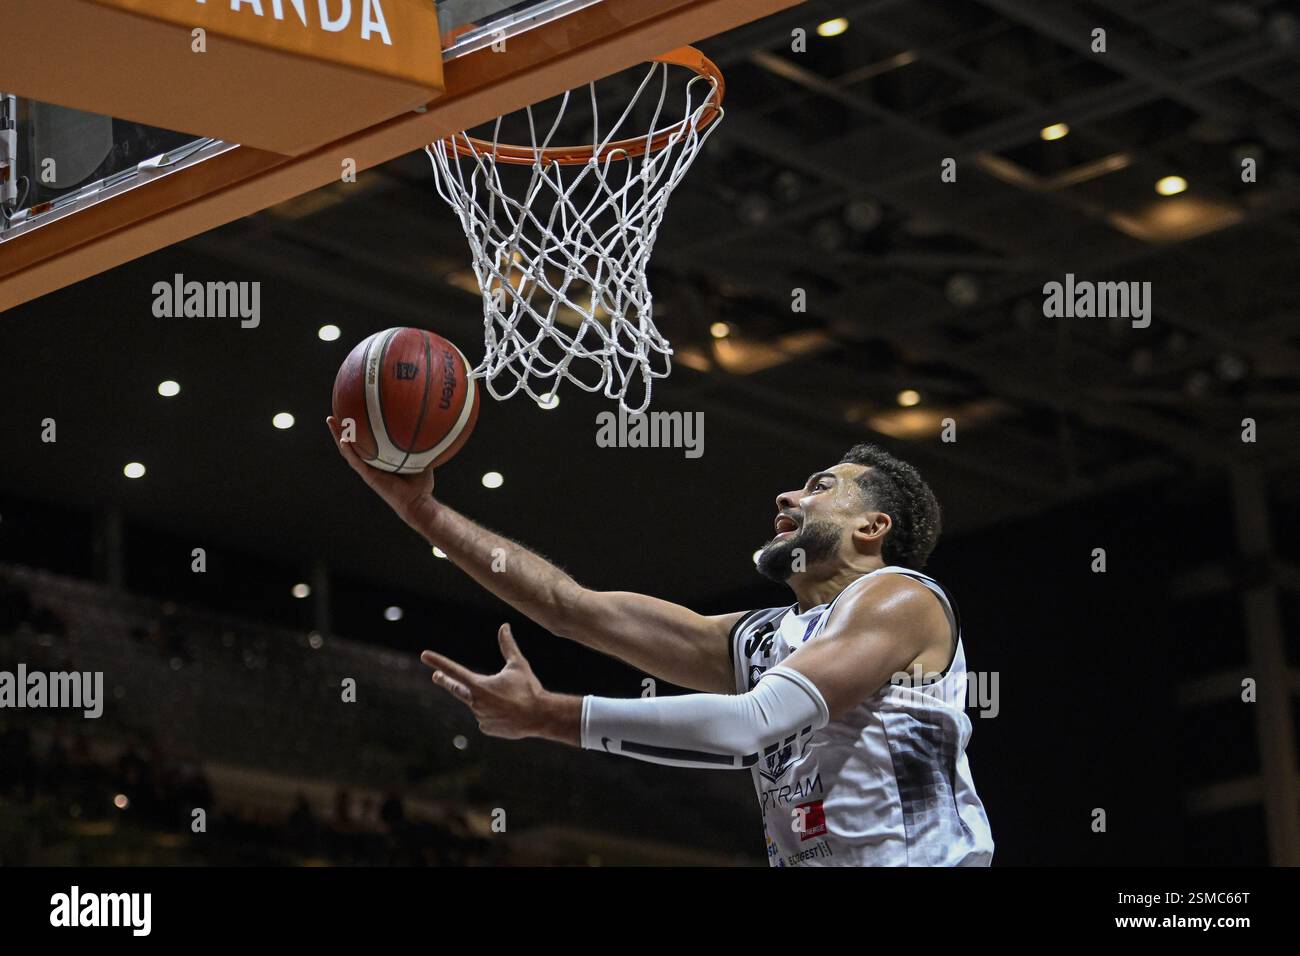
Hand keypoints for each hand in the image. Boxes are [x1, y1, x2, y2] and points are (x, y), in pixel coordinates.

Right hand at [326, 415, 437, 531]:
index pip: (365, 440)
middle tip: (333, 414)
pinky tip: (343, 440)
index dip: (358, 428)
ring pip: (348, 450)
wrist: (416, 502)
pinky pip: (356, 461)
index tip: (352, 411)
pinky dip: (349, 451)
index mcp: (380, 458)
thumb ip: (423, 443)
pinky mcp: (369, 476)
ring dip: (338, 436)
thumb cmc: (420, 483)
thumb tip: (430, 424)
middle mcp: (371, 462)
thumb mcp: (422, 458)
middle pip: (352, 442)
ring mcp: (367, 469)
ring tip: (330, 421)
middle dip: (341, 428)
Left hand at [421, 624, 574, 742]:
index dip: (439, 662)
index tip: (424, 655)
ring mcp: (479, 717)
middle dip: (446, 681)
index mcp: (480, 685)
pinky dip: (494, 713)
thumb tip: (504, 626)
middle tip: (436, 676)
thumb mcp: (518, 665)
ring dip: (488, 699)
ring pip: (479, 704)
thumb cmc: (528, 688)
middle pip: (457, 689)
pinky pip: (486, 717)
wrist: (540, 716)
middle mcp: (475, 702)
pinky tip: (509, 714)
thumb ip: (508, 646)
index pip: (454, 671)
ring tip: (510, 701)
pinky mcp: (486, 728)